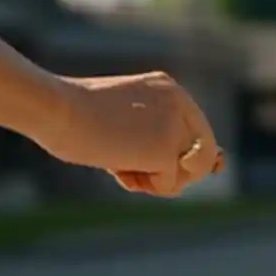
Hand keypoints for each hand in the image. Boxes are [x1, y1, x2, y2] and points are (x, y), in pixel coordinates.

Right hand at [35, 72, 224, 197]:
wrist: (55, 108)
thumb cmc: (77, 116)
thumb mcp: (128, 121)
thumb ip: (161, 138)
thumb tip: (220, 164)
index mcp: (170, 90)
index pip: (198, 133)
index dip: (181, 157)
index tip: (152, 163)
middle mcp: (180, 103)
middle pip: (205, 156)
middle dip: (176, 172)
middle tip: (139, 174)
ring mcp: (175, 125)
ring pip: (192, 172)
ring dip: (161, 180)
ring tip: (126, 169)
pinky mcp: (165, 149)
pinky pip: (169, 184)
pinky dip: (144, 185)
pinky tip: (117, 169)